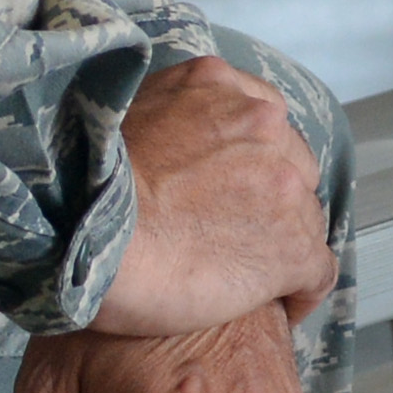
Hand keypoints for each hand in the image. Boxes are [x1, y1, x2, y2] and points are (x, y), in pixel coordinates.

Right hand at [93, 54, 336, 343]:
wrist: (81, 239)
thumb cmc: (76, 191)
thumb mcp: (118, 119)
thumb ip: (160, 119)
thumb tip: (162, 146)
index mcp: (217, 86)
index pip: (259, 121)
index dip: (247, 162)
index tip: (228, 191)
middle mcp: (261, 123)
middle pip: (288, 166)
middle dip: (265, 200)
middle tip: (228, 235)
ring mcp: (283, 183)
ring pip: (303, 216)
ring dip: (279, 243)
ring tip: (244, 277)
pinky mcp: (290, 244)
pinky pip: (317, 271)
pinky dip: (302, 291)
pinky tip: (282, 306)